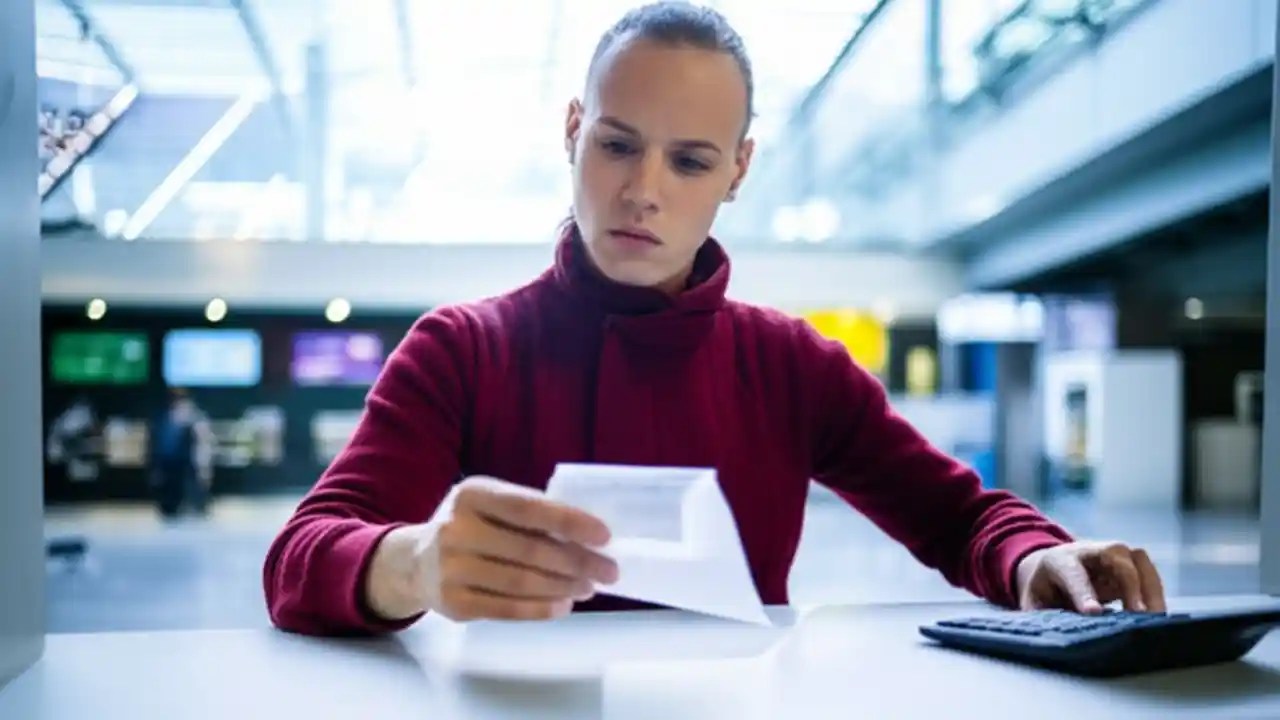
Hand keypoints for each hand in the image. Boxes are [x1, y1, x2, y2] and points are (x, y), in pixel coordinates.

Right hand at [365, 476, 618, 622]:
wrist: (414, 561)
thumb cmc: (470, 527)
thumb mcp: (489, 505)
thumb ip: (528, 515)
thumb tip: (588, 537)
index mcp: (471, 494)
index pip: (528, 508)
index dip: (569, 522)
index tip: (605, 536)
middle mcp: (457, 529)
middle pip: (530, 549)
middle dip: (577, 561)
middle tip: (608, 570)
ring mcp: (451, 568)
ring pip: (521, 582)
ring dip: (563, 587)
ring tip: (589, 587)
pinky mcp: (453, 602)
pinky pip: (506, 608)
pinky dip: (541, 609)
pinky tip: (563, 605)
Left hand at [1015, 541, 1165, 613]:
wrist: (1054, 565)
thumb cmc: (1045, 590)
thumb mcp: (1033, 601)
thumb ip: (1040, 614)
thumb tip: (1049, 635)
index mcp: (1058, 561)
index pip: (1073, 574)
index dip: (1084, 593)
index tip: (1094, 613)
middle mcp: (1089, 551)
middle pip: (1113, 555)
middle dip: (1127, 583)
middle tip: (1137, 614)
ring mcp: (1113, 553)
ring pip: (1137, 560)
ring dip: (1149, 588)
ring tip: (1154, 618)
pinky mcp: (1131, 562)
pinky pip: (1149, 571)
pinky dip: (1156, 592)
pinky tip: (1158, 616)